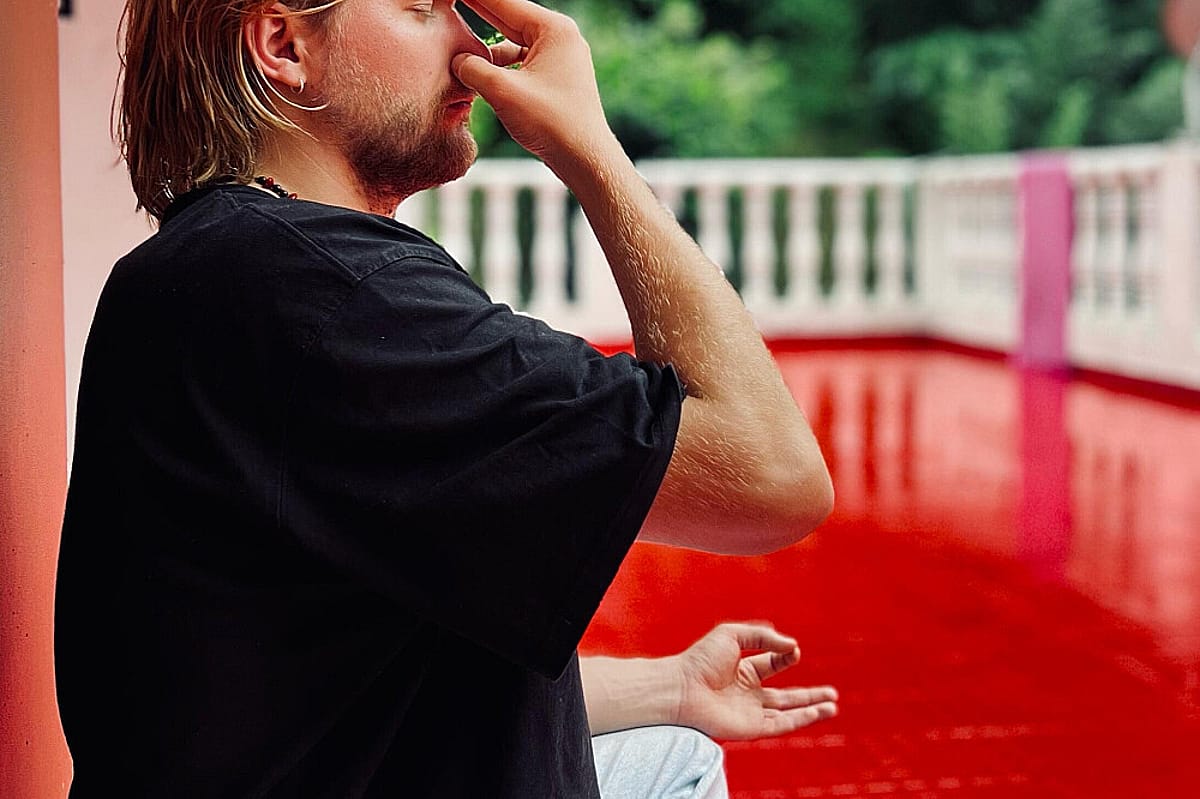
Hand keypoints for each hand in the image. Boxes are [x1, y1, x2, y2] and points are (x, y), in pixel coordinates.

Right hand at [452, 0, 616, 169]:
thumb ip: (473, 69)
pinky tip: (482, 75)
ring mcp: (561, 59)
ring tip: (460, 49)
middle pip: (510, 19)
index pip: (505, 3)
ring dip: (489, 51)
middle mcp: (561, 38)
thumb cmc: (552, 124)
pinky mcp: (557, 79)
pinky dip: (502, 68)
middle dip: (479, 14)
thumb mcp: (503, 92)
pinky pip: (523, 64)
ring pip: (514, 45)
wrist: (585, 160)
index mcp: (554, 30)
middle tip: (453, 5)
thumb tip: (457, 60)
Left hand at [673, 623, 838, 739]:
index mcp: (742, 670)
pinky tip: (819, 713)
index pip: (773, 664)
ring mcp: (751, 711)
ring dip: (812, 709)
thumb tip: (792, 646)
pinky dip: (802, 719)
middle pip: (786, 695)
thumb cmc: (700, 659)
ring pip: (788, 712)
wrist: (682, 688)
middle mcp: (749, 692)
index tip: (792, 650)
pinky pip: (782, 725)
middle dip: (809, 694)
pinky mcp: (752, 727)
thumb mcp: (732, 635)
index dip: (785, 655)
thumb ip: (764, 636)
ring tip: (833, 704)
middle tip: (831, 692)